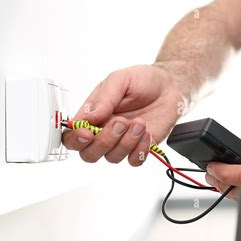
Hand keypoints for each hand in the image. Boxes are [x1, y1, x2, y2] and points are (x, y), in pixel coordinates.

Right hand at [62, 65, 184, 165]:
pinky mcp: (140, 148)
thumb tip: (89, 117)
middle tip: (121, 122)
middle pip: (89, 154)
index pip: (72, 136)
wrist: (169, 85)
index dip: (75, 140)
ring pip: (112, 158)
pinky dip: (140, 150)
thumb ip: (104, 99)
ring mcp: (122, 141)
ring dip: (126, 142)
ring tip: (140, 122)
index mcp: (92, 115)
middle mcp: (104, 131)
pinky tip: (146, 133)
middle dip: (104, 141)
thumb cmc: (141, 80)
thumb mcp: (120, 79)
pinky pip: (133, 161)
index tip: (88, 133)